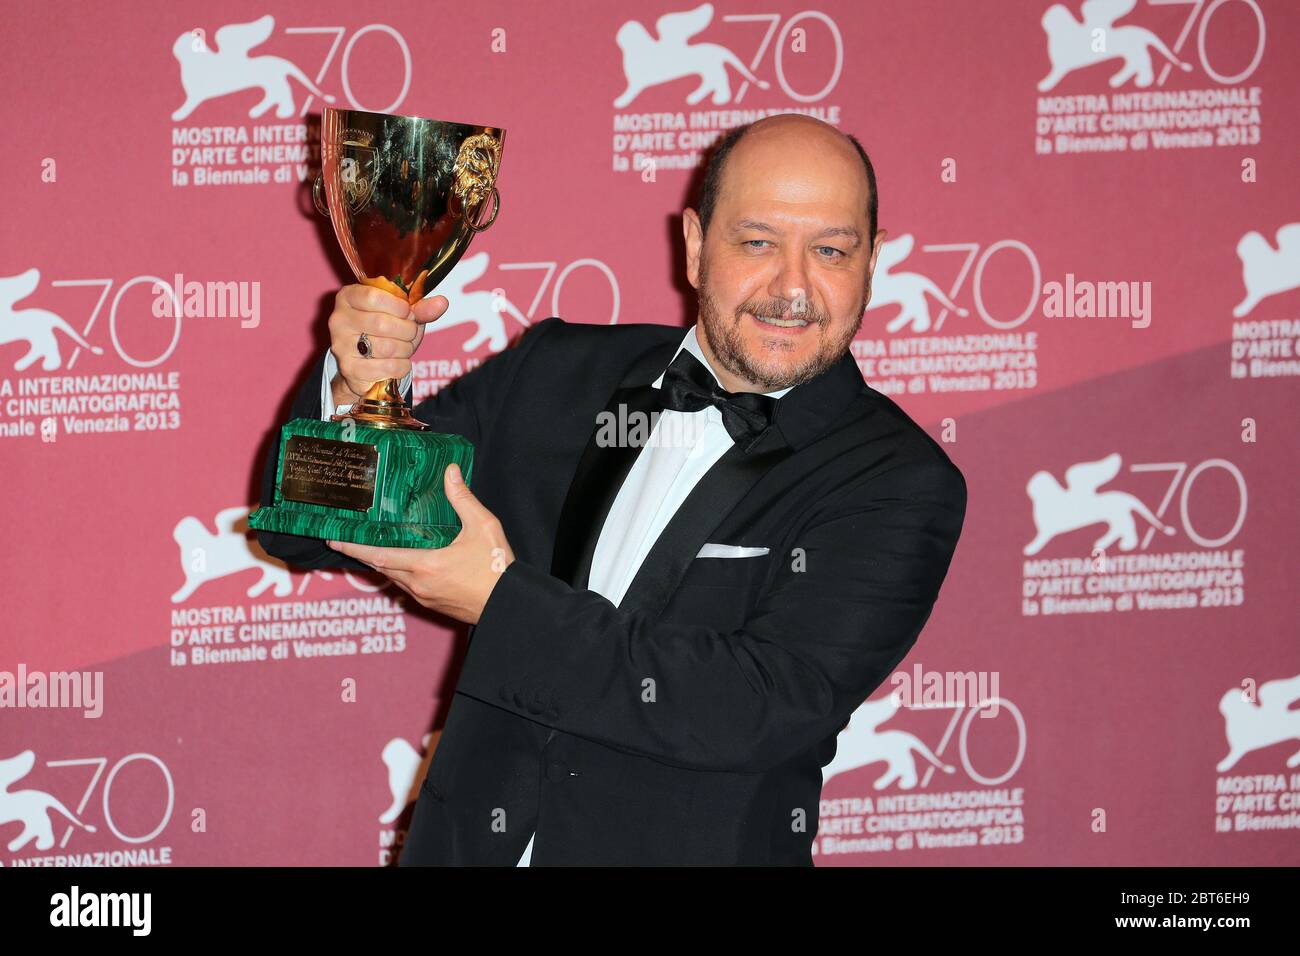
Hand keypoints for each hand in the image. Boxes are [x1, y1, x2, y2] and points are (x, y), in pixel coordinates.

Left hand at [325, 463, 514, 624]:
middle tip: (345, 540)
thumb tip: (450, 472)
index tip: (333, 540)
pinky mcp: (434, 603)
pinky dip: (398, 572)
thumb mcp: (483, 526)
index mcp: (425, 565)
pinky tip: (404, 562)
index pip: (379, 555)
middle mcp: (419, 584)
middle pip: (381, 567)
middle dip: (362, 553)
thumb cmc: (497, 568)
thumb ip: (463, 499)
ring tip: (372, 547)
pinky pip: (407, 586)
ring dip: (381, 563)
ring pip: (393, 578)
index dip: (354, 547)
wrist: (509, 603)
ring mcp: (425, 596)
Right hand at [328, 284, 448, 404]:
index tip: (408, 313)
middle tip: (409, 333)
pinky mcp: (349, 368)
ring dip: (405, 349)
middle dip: (407, 330)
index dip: (400, 307)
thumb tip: (442, 303)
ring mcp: (341, 345)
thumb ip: (421, 308)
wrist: (367, 363)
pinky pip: (386, 368)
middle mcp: (339, 319)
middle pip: (382, 323)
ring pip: (387, 347)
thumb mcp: (403, 315)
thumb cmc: (385, 331)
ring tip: (403, 347)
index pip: (375, 297)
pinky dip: (402, 366)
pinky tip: (399, 362)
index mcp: (349, 296)